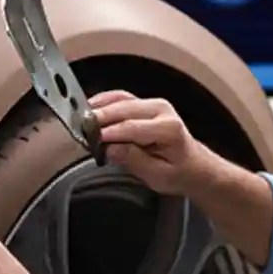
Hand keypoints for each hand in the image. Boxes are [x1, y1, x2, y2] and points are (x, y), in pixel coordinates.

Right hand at [90, 90, 217, 196]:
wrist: (193, 165)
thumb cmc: (178, 172)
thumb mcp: (158, 176)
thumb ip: (135, 160)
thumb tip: (111, 149)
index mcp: (168, 128)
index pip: (132, 128)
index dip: (108, 133)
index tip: (90, 139)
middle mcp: (162, 110)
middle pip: (124, 110)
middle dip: (100, 118)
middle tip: (80, 127)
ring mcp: (153, 104)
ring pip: (121, 99)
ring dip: (100, 107)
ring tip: (80, 118)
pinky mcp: (145, 104)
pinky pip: (121, 97)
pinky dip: (104, 101)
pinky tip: (90, 108)